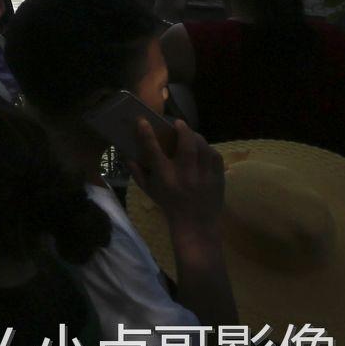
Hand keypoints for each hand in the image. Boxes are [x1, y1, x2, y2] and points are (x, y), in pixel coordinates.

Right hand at [126, 115, 224, 240]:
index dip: (147, 134)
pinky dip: (208, 149)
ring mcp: (205, 177)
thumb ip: (137, 172)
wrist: (196, 225)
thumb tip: (126, 154)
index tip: (143, 121)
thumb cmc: (169, 205)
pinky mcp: (218, 179)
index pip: (154, 151)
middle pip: (187, 146)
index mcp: (165, 177)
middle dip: (182, 129)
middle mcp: (185, 175)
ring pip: (204, 148)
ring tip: (190, 134)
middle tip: (177, 123)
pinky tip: (203, 148)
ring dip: (196, 137)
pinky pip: (216, 157)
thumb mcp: (149, 190)